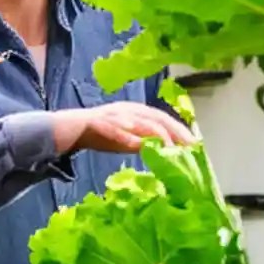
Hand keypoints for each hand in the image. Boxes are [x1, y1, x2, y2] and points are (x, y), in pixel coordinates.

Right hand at [52, 102, 195, 154]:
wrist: (69, 128)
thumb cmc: (100, 133)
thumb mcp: (126, 138)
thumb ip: (144, 142)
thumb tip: (166, 153)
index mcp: (135, 111)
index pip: (162, 118)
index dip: (179, 129)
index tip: (195, 144)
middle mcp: (127, 110)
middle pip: (156, 117)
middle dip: (174, 131)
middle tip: (189, 147)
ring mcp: (114, 115)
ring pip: (139, 121)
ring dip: (156, 133)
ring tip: (169, 146)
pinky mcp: (99, 123)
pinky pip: (115, 129)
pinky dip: (127, 136)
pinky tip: (137, 145)